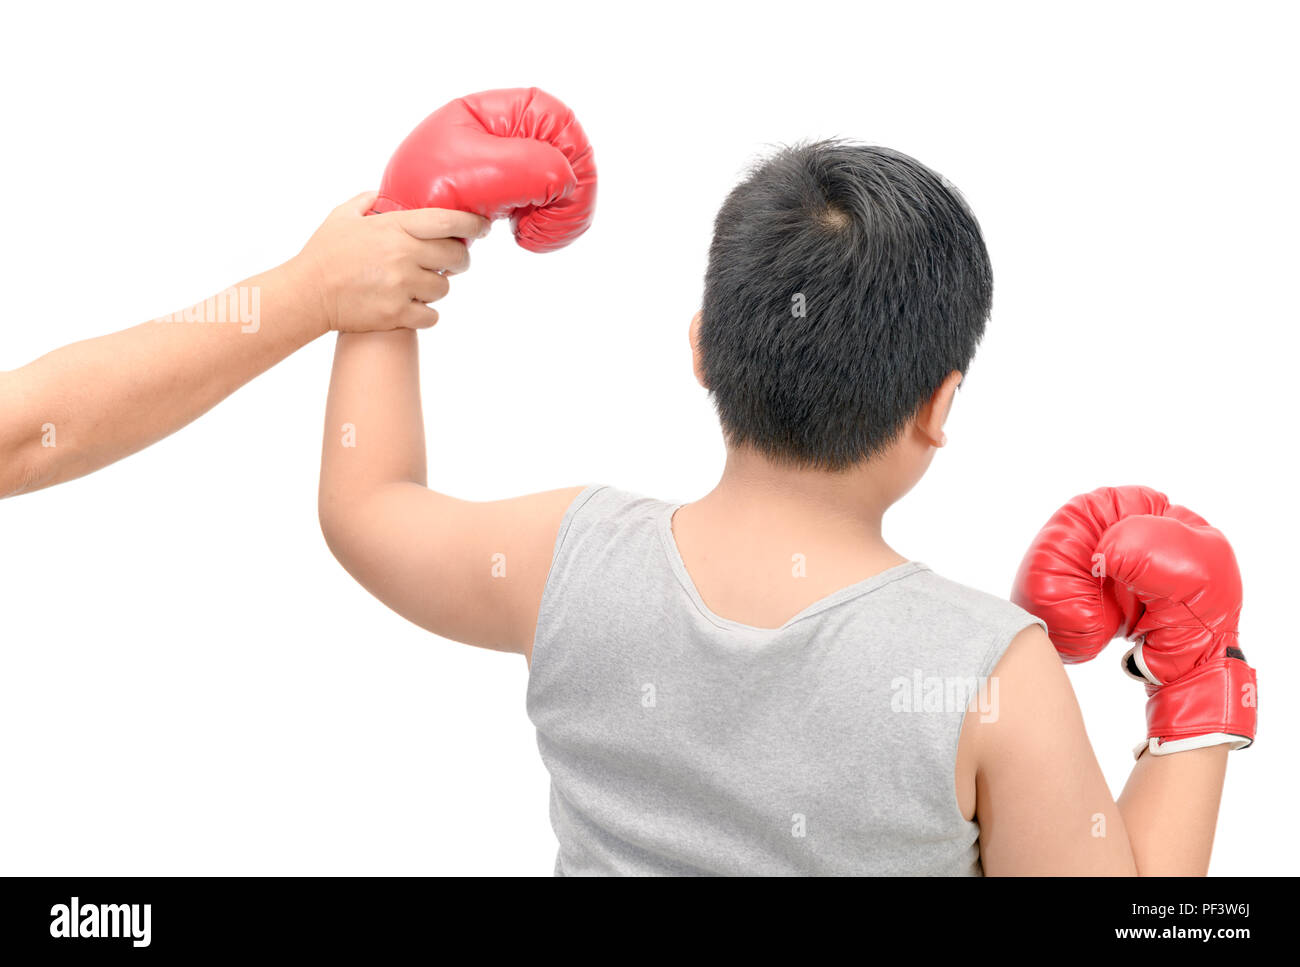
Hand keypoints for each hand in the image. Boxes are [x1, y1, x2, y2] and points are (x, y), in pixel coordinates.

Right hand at [289, 191, 489, 333]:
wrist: (307, 294)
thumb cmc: (324, 254)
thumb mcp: (342, 216)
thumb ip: (367, 201)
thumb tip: (382, 195)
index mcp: (394, 227)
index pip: (447, 221)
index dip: (472, 223)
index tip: (482, 227)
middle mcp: (402, 255)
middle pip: (456, 256)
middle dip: (459, 259)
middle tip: (452, 261)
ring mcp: (402, 286)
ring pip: (444, 287)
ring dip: (437, 287)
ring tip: (419, 285)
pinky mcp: (397, 314)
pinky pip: (432, 315)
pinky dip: (425, 313)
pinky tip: (413, 307)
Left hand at [372, 88, 596, 252]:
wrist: (403, 225)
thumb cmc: (427, 188)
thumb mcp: (478, 171)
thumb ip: (527, 165)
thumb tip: (564, 177)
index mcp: (494, 112)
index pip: (555, 116)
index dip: (568, 150)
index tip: (564, 184)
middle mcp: (506, 132)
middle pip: (564, 151)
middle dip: (567, 190)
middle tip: (552, 219)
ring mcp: (509, 162)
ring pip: (559, 180)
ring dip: (558, 210)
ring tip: (534, 232)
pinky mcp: (508, 189)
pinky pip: (544, 201)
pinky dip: (545, 222)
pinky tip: (527, 235)